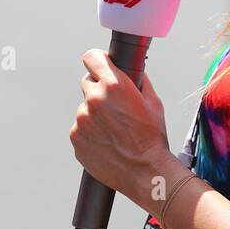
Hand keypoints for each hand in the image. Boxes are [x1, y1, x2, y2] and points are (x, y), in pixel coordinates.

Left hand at [70, 52, 170, 203]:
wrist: (145, 171)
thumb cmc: (152, 138)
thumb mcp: (153, 102)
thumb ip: (138, 81)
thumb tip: (131, 70)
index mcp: (113, 85)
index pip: (91, 57)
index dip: (97, 61)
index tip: (100, 66)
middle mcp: (94, 99)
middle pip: (88, 82)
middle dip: (99, 90)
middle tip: (114, 107)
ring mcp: (82, 119)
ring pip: (85, 108)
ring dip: (95, 115)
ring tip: (114, 131)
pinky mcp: (76, 137)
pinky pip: (80, 128)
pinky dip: (90, 132)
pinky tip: (107, 142)